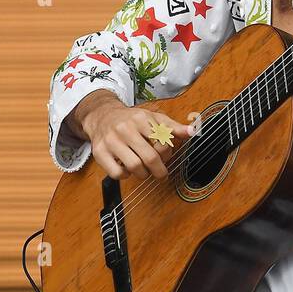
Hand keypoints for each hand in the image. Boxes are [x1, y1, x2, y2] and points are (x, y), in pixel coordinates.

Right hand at [76, 92, 193, 181]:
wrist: (102, 116)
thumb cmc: (131, 120)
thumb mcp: (153, 118)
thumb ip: (172, 127)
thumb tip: (192, 131)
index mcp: (141, 119)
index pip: (162, 142)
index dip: (167, 153)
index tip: (166, 157)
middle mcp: (125, 129)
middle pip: (149, 157)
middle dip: (159, 170)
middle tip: (161, 174)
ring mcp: (111, 141)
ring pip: (134, 167)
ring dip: (144, 174)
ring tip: (145, 171)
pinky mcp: (99, 152)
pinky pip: (116, 173)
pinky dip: (125, 176)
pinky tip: (128, 170)